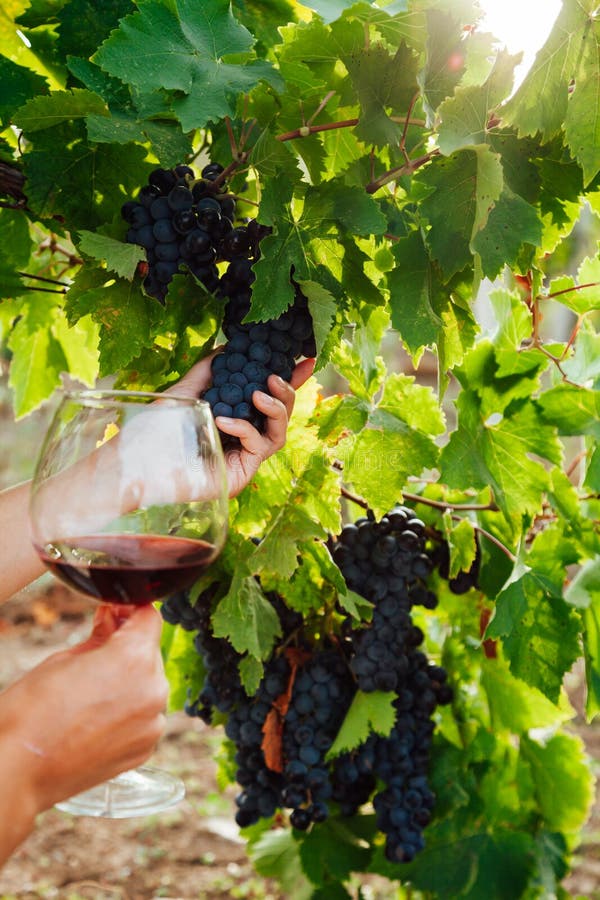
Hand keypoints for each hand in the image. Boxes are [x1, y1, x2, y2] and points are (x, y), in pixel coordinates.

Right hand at [0, 604, 167, 813]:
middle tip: (95, 653)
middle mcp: (153, 691)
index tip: (114, 615)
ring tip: (90, 691)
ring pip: (148, 685)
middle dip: (127, 647)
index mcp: (134, 660)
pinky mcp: (144, 749)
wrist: (18, 771)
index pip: (149, 617)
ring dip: (129, 681)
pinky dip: (128, 711)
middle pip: (150, 652)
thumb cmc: (31, 714)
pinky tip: (96, 717)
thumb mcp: (64, 659)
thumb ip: (100, 636)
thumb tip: (114, 621)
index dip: (129, 611)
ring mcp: (152, 724)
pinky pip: (144, 716)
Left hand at [170, 355, 314, 497]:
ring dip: (276, 409)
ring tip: (258, 395)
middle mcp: (243, 440)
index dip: (291, 381)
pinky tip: (225, 420)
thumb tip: (231, 346)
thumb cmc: (157, 429)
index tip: (308, 360)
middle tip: (275, 377)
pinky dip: (246, 428)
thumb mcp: (187, 390)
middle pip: (282, 416)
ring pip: (279, 433)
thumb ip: (210, 370)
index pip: (270, 399)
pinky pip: (258, 446)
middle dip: (287, 393)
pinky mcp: (241, 474)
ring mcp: (244, 459)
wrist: (140, 460)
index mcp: (235, 419)